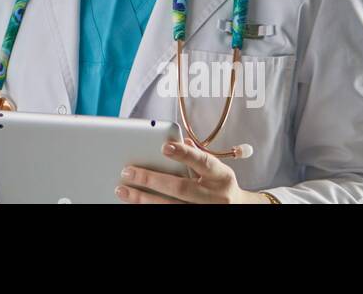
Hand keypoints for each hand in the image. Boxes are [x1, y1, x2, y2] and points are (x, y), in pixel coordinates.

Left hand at [115, 139, 268, 203]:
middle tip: (127, 171)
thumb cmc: (221, 186)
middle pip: (180, 188)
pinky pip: (170, 215)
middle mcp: (215, 196)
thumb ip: (197, 157)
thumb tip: (179, 142)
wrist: (239, 210)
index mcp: (221, 176)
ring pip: (171, 206)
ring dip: (143, 199)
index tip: (164, 146)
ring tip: (122, 190)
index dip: (184, 155)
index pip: (203, 162)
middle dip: (151, 180)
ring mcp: (204, 211)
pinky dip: (150, 209)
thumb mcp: (217, 170)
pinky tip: (135, 204)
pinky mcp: (195, 221)